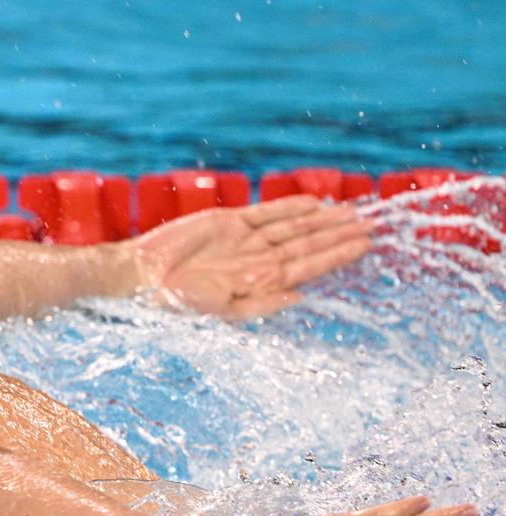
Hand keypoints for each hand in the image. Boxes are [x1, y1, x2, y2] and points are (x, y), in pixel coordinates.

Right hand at [130, 195, 373, 318]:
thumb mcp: (221, 311)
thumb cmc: (175, 302)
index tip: (366, 244)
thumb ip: (261, 304)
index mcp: (260, 282)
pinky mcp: (229, 222)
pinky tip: (316, 204)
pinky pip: (267, 212)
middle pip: (309, 243)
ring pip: (295, 226)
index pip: (309, 265)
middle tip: (373, 224)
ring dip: (324, 220)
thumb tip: (302, 296)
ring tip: (355, 213)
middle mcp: (258, 259)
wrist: (141, 276)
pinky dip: (291, 207)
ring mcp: (245, 239)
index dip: (339, 254)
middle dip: (340, 234)